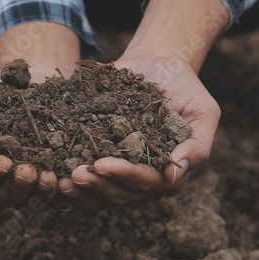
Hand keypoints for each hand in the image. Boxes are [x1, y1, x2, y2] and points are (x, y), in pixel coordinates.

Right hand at [0, 22, 79, 208]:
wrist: (31, 76)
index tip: (1, 160)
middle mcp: (0, 179)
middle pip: (2, 198)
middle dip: (15, 188)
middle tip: (28, 171)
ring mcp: (28, 181)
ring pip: (30, 201)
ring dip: (39, 193)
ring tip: (49, 177)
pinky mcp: (54, 175)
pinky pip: (58, 193)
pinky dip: (63, 191)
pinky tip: (68, 180)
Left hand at [68, 54, 219, 205]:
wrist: (157, 64)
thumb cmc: (184, 87)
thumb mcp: (203, 111)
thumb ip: (198, 145)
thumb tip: (174, 174)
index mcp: (171, 171)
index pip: (150, 184)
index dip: (126, 176)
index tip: (103, 164)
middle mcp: (147, 177)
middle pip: (124, 194)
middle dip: (100, 186)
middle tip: (76, 174)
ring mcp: (123, 171)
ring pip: (104, 195)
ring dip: (83, 192)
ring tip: (63, 181)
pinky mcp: (102, 159)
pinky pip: (89, 183)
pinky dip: (73, 185)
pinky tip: (55, 179)